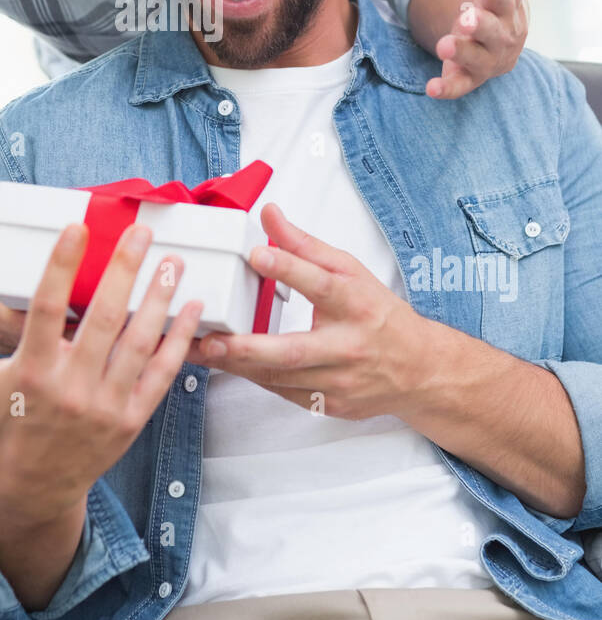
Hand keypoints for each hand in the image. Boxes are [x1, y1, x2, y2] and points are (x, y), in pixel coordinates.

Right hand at [0, 222, 202, 523]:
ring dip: (159, 300)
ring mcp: (106, 405)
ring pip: (139, 343)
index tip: (78, 228)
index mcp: (31, 372)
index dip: (63, 266)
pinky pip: (163, 374)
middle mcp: (71, 388)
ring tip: (171, 261)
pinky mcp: (133, 419)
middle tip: (140, 231)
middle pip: (104, 320)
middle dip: (125, 271)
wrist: (33, 487)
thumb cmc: (1, 425)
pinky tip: (192, 308)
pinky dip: (180, 341)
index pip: (46, 308)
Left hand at [187, 204, 430, 419]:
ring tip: (200, 351)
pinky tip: (228, 366)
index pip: (322, 284)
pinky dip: (254, 378)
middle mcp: (349, 346)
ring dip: (238, 366)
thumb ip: (305, 245)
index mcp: (357, 305)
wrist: (419, 370)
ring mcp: (339, 382)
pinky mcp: (329, 404)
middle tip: (212, 338)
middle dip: (248, 347)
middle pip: (295, 350)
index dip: (290, 268)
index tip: (259, 254)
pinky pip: (283, 392)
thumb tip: (270, 214)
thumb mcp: (351, 271)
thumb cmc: (380, 316)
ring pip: (281, 377)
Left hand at [426, 0, 545, 99]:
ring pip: (477, 59)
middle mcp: (502, 34)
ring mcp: (486, 57)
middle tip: (466, 17)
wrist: (494, 25)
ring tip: (445, 44)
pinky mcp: (468, 76)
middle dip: (481, 25)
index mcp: (510, 5)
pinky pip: (459, 86)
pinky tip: (430, 88)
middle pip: (494, 31)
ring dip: (462, 53)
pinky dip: (447, 89)